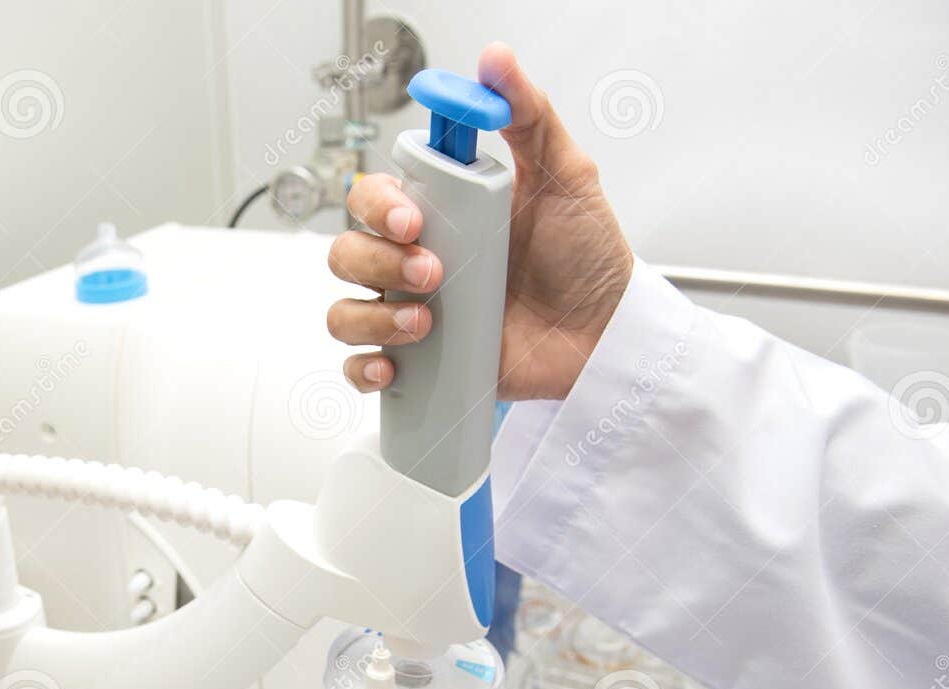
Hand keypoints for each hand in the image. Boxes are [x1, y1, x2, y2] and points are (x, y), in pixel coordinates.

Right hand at [326, 42, 632, 401]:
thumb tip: (496, 60)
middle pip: (347, 251)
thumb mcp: (566, 174)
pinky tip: (393, 363)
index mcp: (438, 212)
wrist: (604, 334)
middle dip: (378, 261)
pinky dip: (364, 367)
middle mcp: (414, 261)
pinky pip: (359, 367)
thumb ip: (529, 115)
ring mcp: (410, 312)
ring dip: (371, 316)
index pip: (372, 195)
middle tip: (434, 272)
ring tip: (425, 323)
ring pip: (344, 310)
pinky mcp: (418, 362)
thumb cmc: (586, 257)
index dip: (378, 205)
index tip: (414, 218)